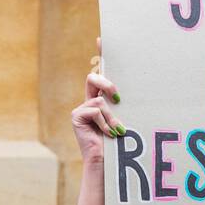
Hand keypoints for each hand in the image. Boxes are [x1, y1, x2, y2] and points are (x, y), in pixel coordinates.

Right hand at [72, 37, 121, 165]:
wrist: (106, 164)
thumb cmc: (120, 145)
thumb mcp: (124, 120)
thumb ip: (122, 106)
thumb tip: (127, 93)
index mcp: (102, 100)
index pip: (99, 73)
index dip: (99, 56)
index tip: (101, 39)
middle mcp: (89, 101)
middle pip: (93, 77)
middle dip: (106, 83)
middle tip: (118, 97)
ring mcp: (81, 109)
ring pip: (99, 100)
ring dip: (111, 118)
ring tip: (117, 132)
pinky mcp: (76, 116)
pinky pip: (95, 110)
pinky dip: (104, 123)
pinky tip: (106, 135)